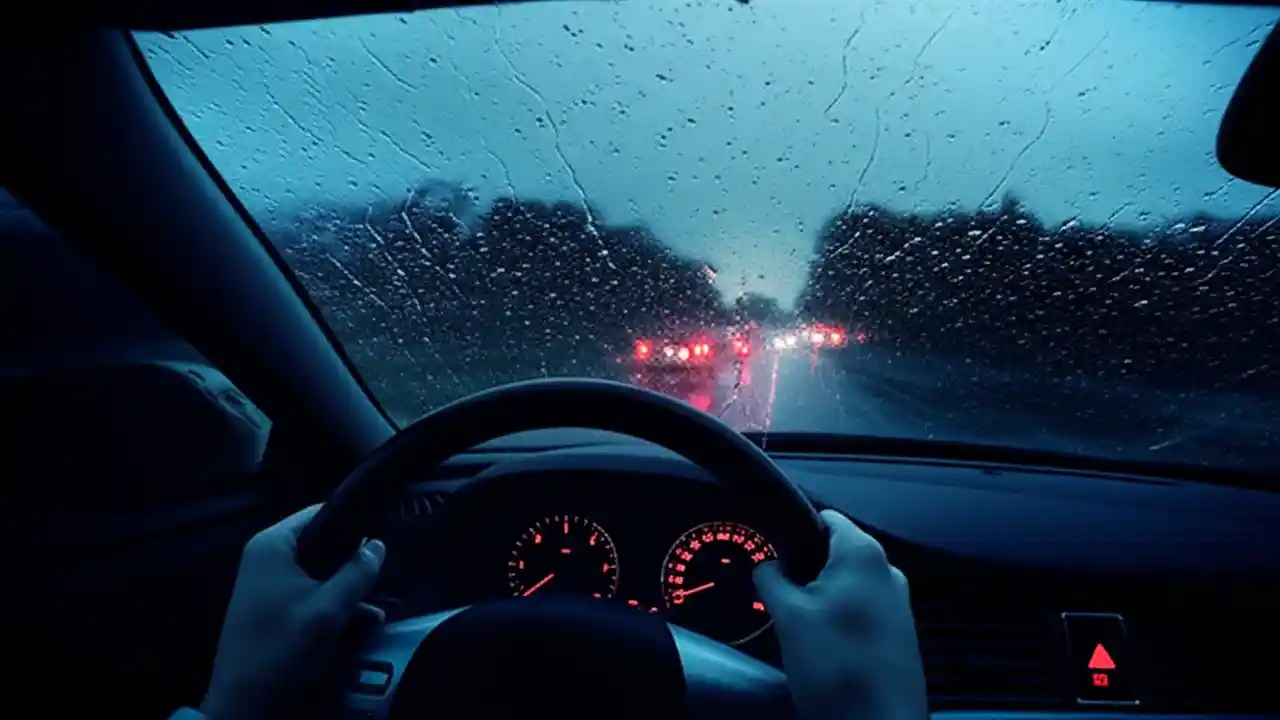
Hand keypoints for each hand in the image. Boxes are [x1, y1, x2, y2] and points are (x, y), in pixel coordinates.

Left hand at [200, 506, 385, 719]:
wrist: (244, 703)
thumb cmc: (283, 646)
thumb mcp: (329, 609)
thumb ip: (357, 573)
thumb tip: (378, 545)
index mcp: (273, 545)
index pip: (321, 513)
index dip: (355, 521)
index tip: (387, 531)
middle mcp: (267, 557)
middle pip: (322, 544)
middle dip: (354, 562)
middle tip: (385, 573)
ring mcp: (267, 584)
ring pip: (319, 573)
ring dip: (348, 590)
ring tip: (378, 607)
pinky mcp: (272, 609)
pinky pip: (310, 595)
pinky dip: (333, 606)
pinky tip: (362, 623)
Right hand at [753, 510, 926, 719]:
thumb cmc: (834, 662)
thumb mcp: (788, 616)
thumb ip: (771, 578)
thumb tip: (766, 564)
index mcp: (863, 553)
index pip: (825, 518)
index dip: (793, 528)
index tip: (768, 548)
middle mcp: (887, 570)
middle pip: (835, 551)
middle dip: (803, 566)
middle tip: (773, 588)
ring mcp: (898, 603)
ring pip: (847, 583)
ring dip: (819, 595)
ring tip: (793, 617)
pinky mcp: (899, 632)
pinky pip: (861, 607)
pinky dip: (838, 614)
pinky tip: (820, 639)